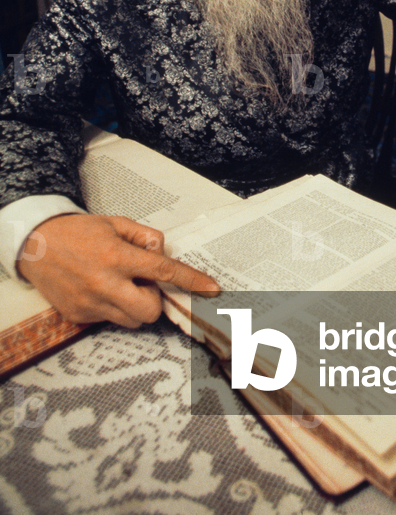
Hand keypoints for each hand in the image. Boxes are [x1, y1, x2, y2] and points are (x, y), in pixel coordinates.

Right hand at [18, 213, 219, 328]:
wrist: (35, 245)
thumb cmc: (78, 232)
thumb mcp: (116, 223)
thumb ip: (146, 237)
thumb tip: (164, 253)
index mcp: (116, 256)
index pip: (163, 271)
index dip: (190, 281)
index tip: (211, 288)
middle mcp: (104, 284)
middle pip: (150, 310)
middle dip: (155, 299)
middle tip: (142, 282)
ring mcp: (90, 304)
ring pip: (131, 320)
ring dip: (135, 305)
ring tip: (120, 284)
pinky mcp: (78, 317)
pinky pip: (110, 320)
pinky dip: (114, 308)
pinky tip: (101, 289)